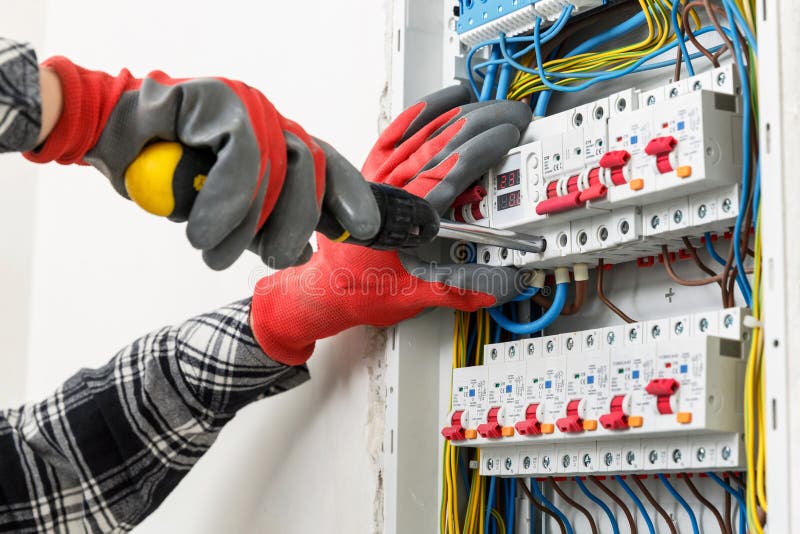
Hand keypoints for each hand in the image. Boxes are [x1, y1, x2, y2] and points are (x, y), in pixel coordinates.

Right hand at [24, 57, 379, 269]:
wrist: (110, 140)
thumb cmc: (169, 178)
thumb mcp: (224, 212)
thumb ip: (263, 226)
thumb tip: (304, 251)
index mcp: (280, 148)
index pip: (329, 169)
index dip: (350, 198)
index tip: (365, 229)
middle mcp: (273, 125)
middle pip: (312, 171)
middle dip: (298, 222)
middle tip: (278, 258)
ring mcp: (250, 108)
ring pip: (278, 167)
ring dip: (247, 222)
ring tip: (213, 250)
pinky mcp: (223, 100)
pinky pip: (243, 156)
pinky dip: (225, 200)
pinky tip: (203, 227)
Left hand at [250, 86, 531, 364]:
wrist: (324, 289)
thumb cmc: (362, 290)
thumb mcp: (416, 295)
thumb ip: (461, 288)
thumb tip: (504, 281)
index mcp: (400, 215)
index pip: (448, 170)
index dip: (482, 148)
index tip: (507, 138)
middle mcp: (387, 188)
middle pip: (441, 143)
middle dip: (483, 123)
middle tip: (516, 119)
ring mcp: (378, 175)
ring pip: (424, 132)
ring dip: (464, 114)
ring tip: (495, 107)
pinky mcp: (373, 171)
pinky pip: (399, 130)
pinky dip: (426, 110)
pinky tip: (449, 98)